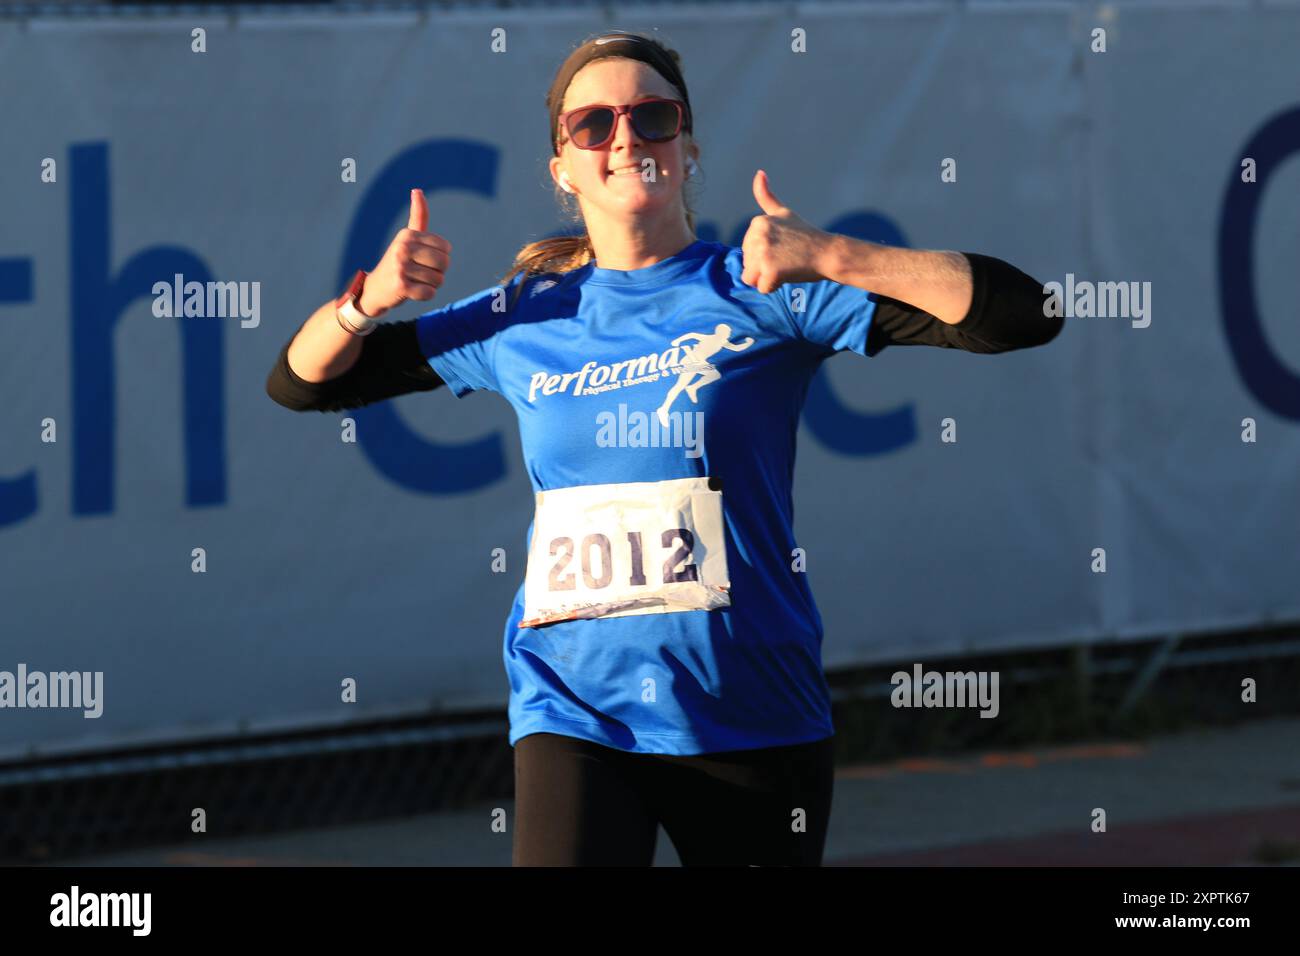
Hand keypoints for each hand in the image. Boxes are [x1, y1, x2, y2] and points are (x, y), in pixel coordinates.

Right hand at [358, 189, 452, 316]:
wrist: (374, 289)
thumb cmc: (397, 262)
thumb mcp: (407, 238)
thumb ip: (418, 216)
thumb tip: (417, 190)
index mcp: (408, 235)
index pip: (446, 248)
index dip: (440, 258)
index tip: (423, 260)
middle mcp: (403, 247)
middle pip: (444, 263)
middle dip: (438, 273)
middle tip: (421, 274)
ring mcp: (401, 266)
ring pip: (438, 280)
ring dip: (431, 285)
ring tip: (415, 282)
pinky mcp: (401, 285)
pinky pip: (430, 293)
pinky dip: (424, 296)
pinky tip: (411, 292)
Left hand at [739, 170, 834, 293]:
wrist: (829, 253)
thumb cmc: (807, 236)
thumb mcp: (784, 213)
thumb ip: (767, 197)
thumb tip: (759, 172)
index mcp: (758, 222)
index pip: (747, 251)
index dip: (765, 255)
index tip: (783, 247)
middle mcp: (758, 235)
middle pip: (747, 265)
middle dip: (764, 267)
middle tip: (786, 258)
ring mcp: (763, 252)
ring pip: (750, 278)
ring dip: (767, 278)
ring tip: (786, 266)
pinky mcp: (770, 269)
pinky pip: (762, 288)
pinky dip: (774, 287)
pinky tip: (788, 274)